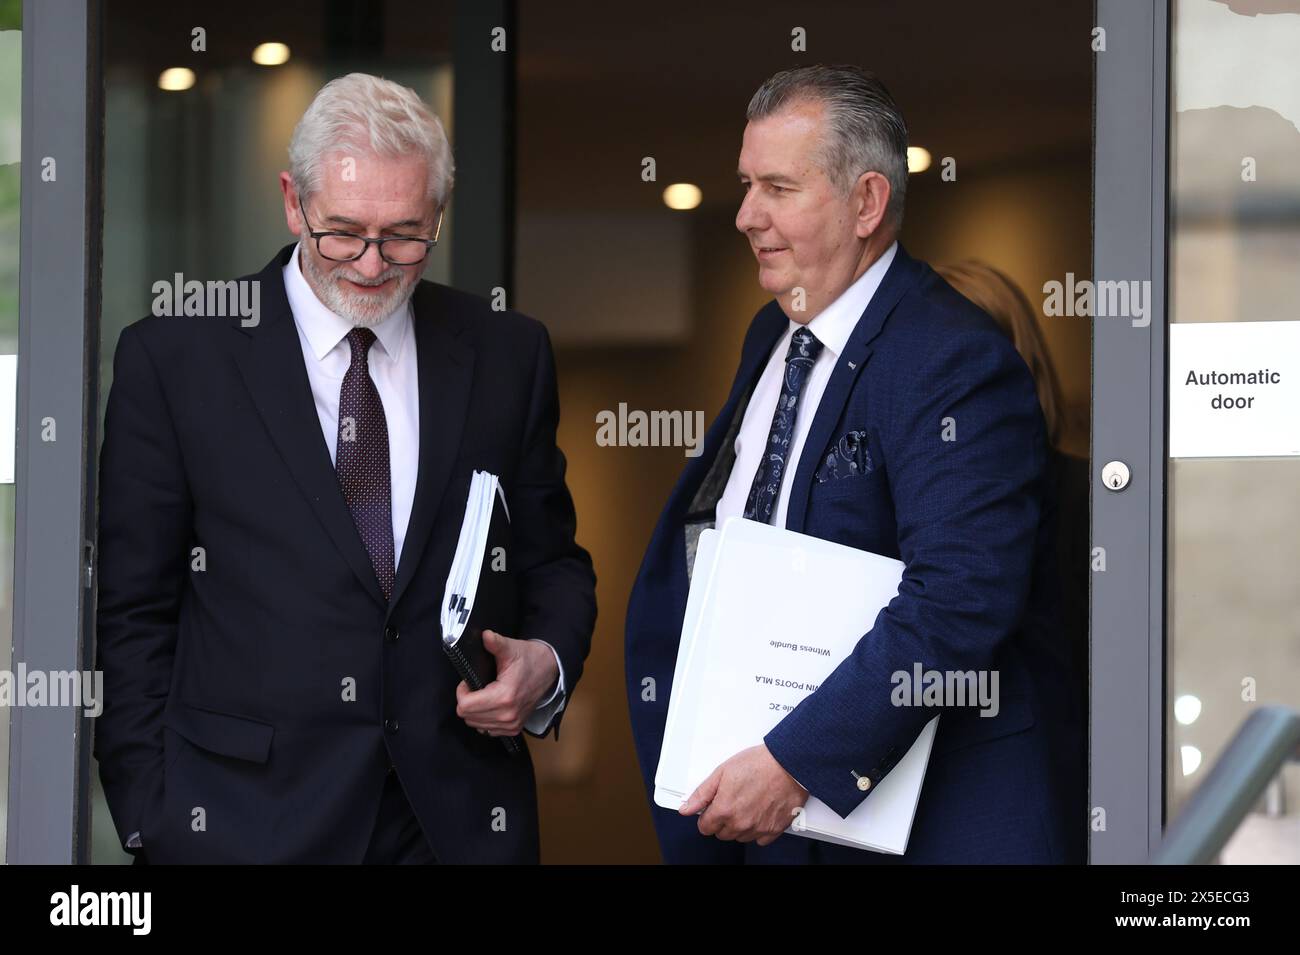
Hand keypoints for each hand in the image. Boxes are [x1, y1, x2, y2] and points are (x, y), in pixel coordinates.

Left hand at [455, 630, 558, 736]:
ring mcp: (511, 725)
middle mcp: (508, 715)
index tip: (469, 681)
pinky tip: (490, 705)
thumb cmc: (529, 659)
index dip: (462, 691)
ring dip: (474, 711)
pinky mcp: (514, 729)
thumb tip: (485, 635)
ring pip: (475, 725)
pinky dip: (484, 719)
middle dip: (466, 701)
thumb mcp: (511, 648)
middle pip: (467, 717)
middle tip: (475, 686)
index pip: (465, 706)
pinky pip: (487, 730)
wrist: (549, 670)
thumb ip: (496, 643)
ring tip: (483, 695)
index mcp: (505, 697)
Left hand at [679, 744, 808, 845]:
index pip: (705, 828)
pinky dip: (758, 829)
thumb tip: (686, 808)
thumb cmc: (759, 763)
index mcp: (724, 810)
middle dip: (722, 821)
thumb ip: (702, 794)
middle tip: (732, 802)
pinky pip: (760, 839)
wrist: (788, 764)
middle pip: (722, 834)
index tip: (713, 808)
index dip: (707, 816)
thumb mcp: (722, 772)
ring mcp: (758, 828)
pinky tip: (759, 813)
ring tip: (747, 804)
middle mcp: (740, 823)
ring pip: (740, 837)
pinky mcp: (774, 830)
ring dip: (739, 826)